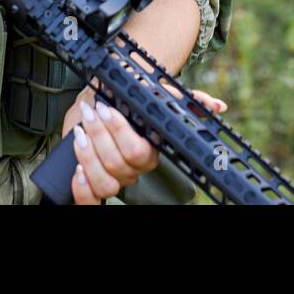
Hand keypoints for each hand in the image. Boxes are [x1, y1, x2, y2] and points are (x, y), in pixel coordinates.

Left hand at [60, 84, 227, 203]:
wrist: (96, 104)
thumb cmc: (122, 100)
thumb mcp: (153, 94)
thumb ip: (182, 100)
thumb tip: (216, 105)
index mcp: (149, 151)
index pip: (138, 152)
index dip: (119, 132)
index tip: (106, 109)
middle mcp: (133, 169)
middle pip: (118, 164)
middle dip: (100, 136)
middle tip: (92, 114)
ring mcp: (114, 178)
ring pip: (106, 183)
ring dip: (88, 157)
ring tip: (81, 133)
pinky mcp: (93, 183)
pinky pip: (91, 201)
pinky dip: (82, 188)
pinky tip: (77, 169)